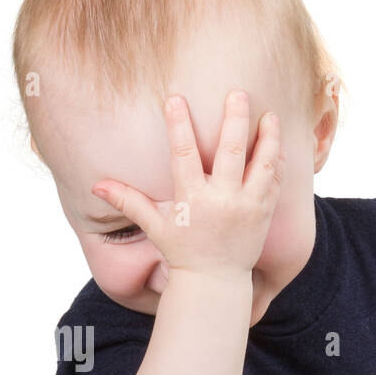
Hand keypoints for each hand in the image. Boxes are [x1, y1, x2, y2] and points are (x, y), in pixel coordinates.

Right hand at [91, 90, 284, 277]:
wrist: (216, 282)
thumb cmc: (183, 251)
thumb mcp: (156, 226)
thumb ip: (130, 202)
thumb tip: (97, 186)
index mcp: (193, 199)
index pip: (184, 155)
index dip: (179, 125)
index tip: (175, 98)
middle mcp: (223, 200)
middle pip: (231, 152)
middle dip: (235, 120)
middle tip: (238, 92)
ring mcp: (247, 207)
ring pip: (262, 165)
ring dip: (267, 138)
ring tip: (269, 114)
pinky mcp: (264, 214)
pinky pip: (274, 183)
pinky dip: (277, 162)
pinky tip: (278, 144)